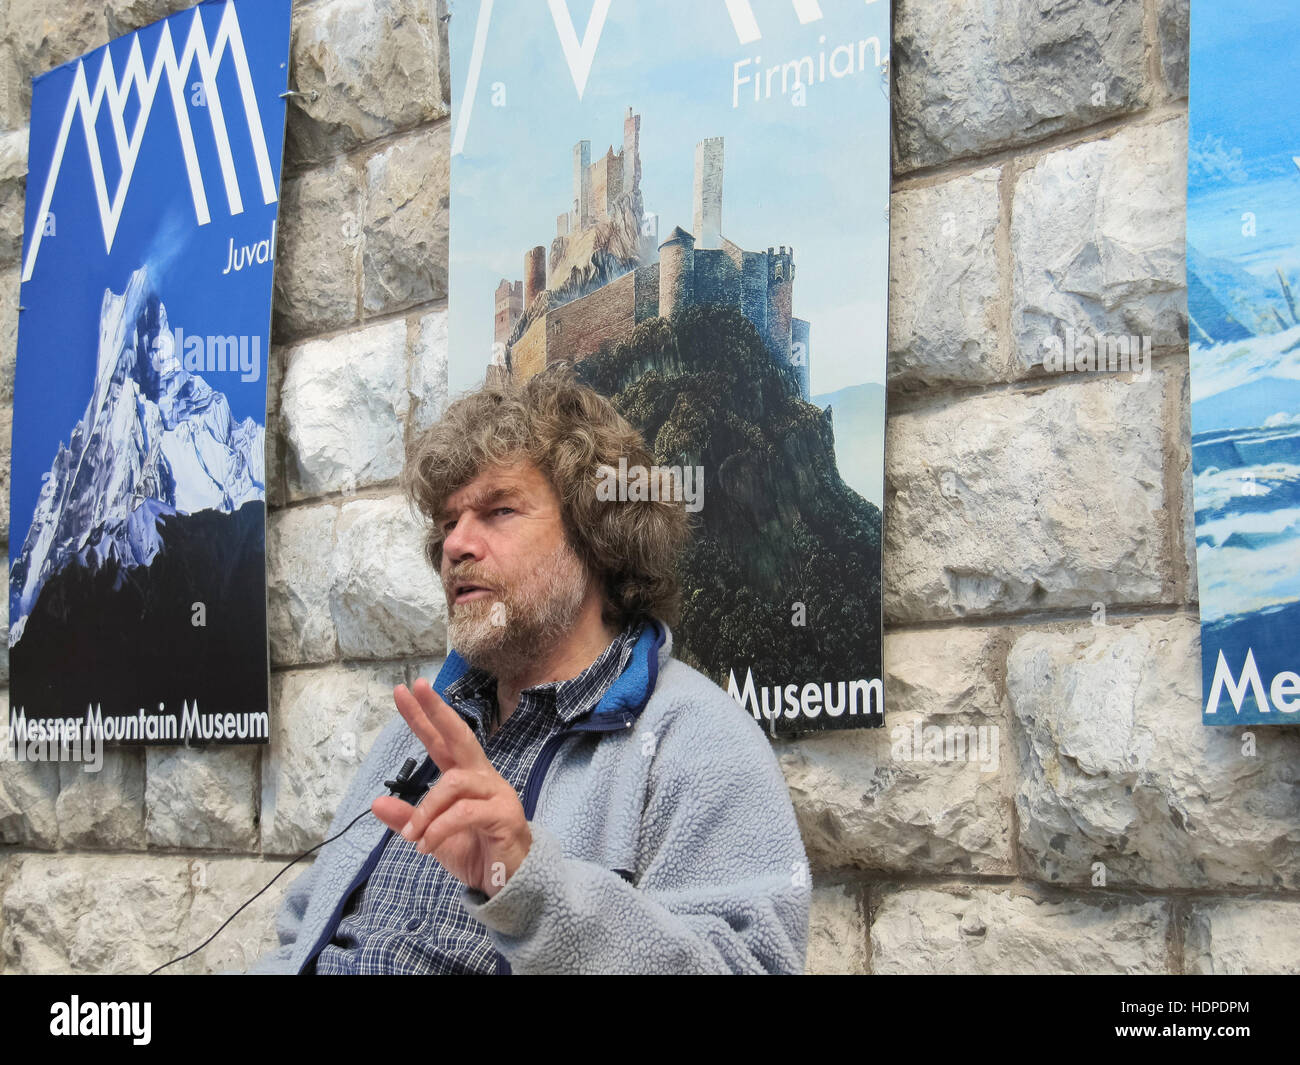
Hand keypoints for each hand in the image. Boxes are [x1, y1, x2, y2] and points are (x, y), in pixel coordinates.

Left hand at [371, 679, 531, 897]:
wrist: (510, 882)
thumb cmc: (476, 852)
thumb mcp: (432, 836)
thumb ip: (408, 819)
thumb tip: (375, 803)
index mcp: (466, 777)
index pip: (442, 740)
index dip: (423, 716)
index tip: (403, 691)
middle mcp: (482, 777)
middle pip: (461, 736)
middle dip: (437, 712)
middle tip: (416, 690)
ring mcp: (497, 793)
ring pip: (454, 783)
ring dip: (426, 810)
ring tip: (411, 837)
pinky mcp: (505, 814)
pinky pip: (464, 812)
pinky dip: (439, 828)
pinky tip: (425, 846)